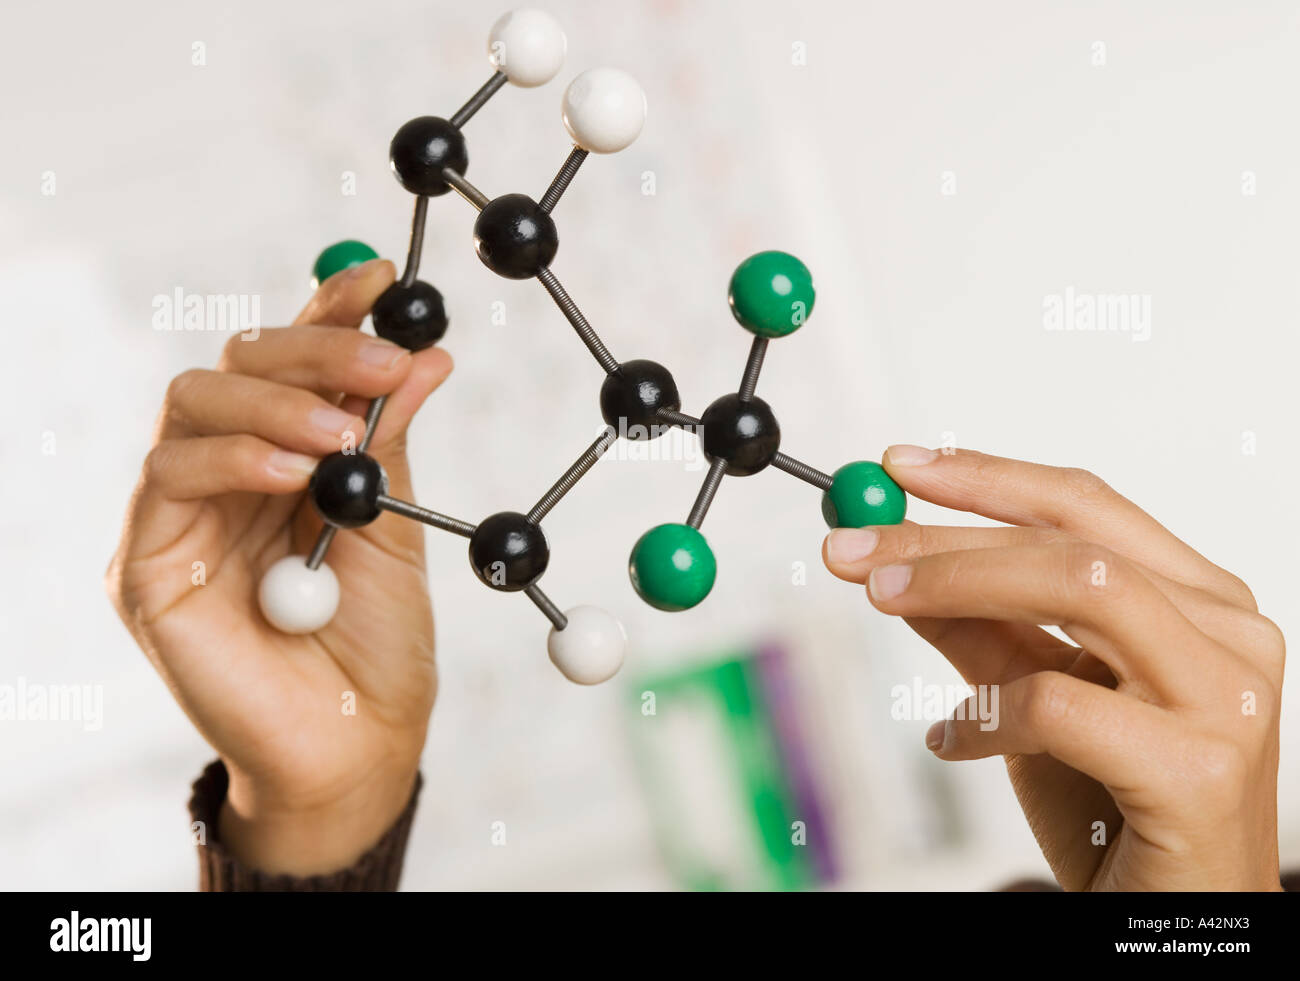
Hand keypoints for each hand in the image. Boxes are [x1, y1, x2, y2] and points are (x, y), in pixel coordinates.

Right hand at [106, 259, 453, 875]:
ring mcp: (178, 515)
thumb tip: (425, 353)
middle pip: (236, 366)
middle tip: (385, 364)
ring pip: (192, 404)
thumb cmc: (376, 644)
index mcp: (285, 459)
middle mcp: (225, 475)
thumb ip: (389, 444)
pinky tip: (294, 473)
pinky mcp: (145, 564)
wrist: (357, 745)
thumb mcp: (394, 527)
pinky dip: (235, 458)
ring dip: (274, 403)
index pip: (291, 364)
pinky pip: (168, 478)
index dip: (330, 314)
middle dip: (313, 352)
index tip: (384, 279)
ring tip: (341, 435)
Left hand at [822, 446, 1283, 890]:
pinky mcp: (1200, 770)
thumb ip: (981, 628)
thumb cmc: (1115, 808)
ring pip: (1080, 587)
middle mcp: (1229, 634)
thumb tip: (897, 561)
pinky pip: (1058, 706)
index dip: (988, 476)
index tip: (899, 466)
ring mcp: (1225, 698)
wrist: (1168, 924)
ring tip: (881, 597)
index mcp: (1199, 600)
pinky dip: (983, 715)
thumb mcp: (1033, 698)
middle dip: (947, 533)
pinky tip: (950, 741)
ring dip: (958, 583)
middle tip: (853, 543)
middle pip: (1073, 540)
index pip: (1086, 505)